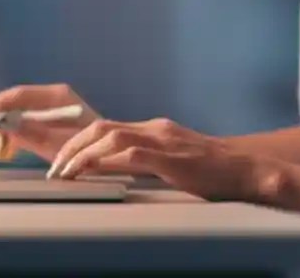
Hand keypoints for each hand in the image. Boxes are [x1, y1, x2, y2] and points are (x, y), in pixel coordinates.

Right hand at [0, 83, 101, 162]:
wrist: (107, 154)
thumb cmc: (86, 149)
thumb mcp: (56, 144)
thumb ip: (29, 133)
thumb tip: (3, 124)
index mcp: (57, 96)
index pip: (19, 94)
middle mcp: (52, 96)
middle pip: (16, 101)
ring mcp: (50, 106)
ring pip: (17, 111)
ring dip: (3, 127)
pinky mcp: (48, 118)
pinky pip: (24, 120)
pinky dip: (13, 131)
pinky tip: (6, 146)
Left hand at [49, 117, 285, 202]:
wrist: (246, 171)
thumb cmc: (210, 173)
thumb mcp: (171, 163)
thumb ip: (143, 162)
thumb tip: (108, 171)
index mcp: (154, 129)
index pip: (105, 127)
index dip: (77, 141)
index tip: (59, 161)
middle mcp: (155, 128)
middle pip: (100, 126)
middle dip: (70, 145)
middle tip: (53, 169)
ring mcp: (163, 140)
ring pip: (110, 135)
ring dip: (81, 153)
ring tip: (64, 172)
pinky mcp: (171, 158)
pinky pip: (131, 153)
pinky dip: (104, 160)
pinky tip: (90, 173)